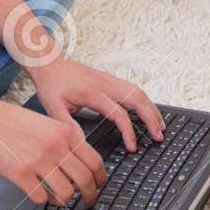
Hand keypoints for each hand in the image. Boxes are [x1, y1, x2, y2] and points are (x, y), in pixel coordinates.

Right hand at [0, 93, 107, 206]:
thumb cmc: (15, 122)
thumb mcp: (49, 124)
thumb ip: (66, 141)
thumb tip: (81, 165)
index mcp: (66, 133)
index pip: (94, 161)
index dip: (100, 178)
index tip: (99, 185)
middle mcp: (56, 146)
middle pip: (84, 179)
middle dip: (90, 195)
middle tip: (88, 200)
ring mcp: (38, 160)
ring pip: (65, 192)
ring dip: (66, 200)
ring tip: (62, 200)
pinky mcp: (21, 173)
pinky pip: (41, 196)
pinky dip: (44, 200)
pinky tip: (41, 195)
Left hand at [29, 54, 164, 151]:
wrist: (49, 62)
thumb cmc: (51, 84)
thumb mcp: (53, 108)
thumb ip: (68, 126)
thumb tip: (82, 145)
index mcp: (92, 92)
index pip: (119, 113)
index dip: (129, 132)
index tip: (133, 147)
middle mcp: (105, 84)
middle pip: (137, 99)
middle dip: (151, 118)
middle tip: (158, 136)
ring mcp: (110, 80)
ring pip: (138, 92)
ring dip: (152, 109)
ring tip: (160, 126)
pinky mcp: (110, 79)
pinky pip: (134, 89)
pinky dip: (145, 101)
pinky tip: (149, 111)